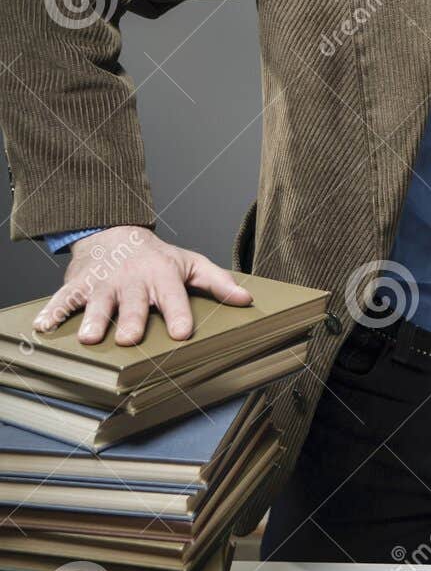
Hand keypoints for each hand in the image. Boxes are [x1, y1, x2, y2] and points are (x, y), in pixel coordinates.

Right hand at [33, 226, 252, 344]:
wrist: (113, 233)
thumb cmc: (156, 257)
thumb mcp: (189, 264)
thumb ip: (216, 282)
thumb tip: (246, 299)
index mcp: (162, 276)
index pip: (173, 297)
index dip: (178, 314)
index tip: (181, 333)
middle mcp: (132, 281)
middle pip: (134, 304)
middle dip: (132, 320)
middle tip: (129, 338)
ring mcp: (103, 284)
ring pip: (99, 303)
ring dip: (94, 320)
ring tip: (90, 338)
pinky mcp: (79, 286)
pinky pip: (64, 300)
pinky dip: (53, 312)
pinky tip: (44, 327)